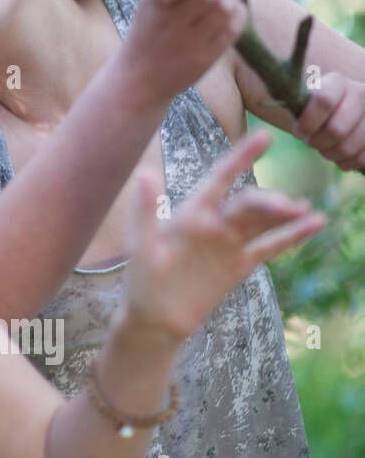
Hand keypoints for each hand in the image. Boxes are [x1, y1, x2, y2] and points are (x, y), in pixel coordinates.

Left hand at [118, 130, 324, 343]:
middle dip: (267, 201)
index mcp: (190, 214)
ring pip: (262, 222)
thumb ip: (146, 210)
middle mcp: (213, 224)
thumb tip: (143, 172)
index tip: (265, 136)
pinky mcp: (240, 265)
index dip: (241, 157)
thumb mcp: (142, 245)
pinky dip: (293, 236)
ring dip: (283, 215)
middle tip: (286, 206)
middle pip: (247, 205)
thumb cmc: (141, 281)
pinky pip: (270, 246)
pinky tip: (315, 223)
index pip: (220, 179)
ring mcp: (229, 244)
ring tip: (304, 209)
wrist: (155, 320)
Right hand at [120, 0, 246, 104]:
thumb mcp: (146, 6)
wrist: (139, 80)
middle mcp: (172, 24)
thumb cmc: (145, 35)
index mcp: (153, 6)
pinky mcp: (207, 57)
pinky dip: (238, 10)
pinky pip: (233, 27)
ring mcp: (191, 42)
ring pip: (225, 6)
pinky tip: (232, 5)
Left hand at [291, 71, 364, 171]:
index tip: (299, 132)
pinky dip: (346, 162)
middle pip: (336, 129)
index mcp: (337, 82)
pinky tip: (340, 155)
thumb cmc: (313, 112)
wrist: (349, 116)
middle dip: (318, 142)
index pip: (322, 100)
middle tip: (311, 142)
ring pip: (349, 146)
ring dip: (331, 154)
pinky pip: (362, 158)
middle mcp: (361, 93)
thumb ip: (292, 103)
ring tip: (325, 148)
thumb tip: (259, 91)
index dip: (308, 122)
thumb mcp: (302, 102)